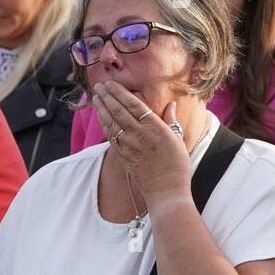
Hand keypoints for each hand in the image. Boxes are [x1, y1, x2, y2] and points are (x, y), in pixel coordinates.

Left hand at [92, 80, 192, 208]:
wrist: (167, 191)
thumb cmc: (177, 166)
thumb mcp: (178, 139)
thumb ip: (171, 120)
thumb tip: (171, 104)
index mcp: (155, 127)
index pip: (133, 104)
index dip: (120, 92)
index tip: (111, 84)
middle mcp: (140, 135)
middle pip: (119, 111)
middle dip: (107, 96)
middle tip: (99, 86)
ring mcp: (129, 146)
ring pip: (111, 123)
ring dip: (101, 108)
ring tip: (95, 97)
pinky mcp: (123, 156)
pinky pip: (111, 137)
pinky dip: (104, 124)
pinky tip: (100, 117)